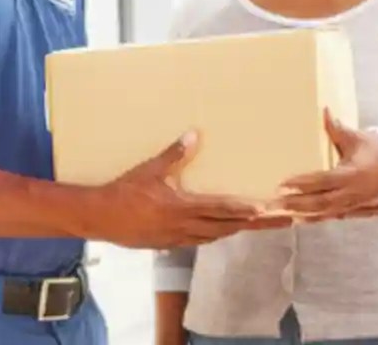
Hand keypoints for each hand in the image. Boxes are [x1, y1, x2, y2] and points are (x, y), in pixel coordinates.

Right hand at [88, 132, 290, 248]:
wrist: (100, 217)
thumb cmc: (124, 192)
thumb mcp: (149, 170)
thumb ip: (174, 154)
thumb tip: (194, 134)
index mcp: (182, 208)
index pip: (221, 210)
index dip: (245, 211)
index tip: (266, 210)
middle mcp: (184, 226)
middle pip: (226, 227)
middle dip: (252, 224)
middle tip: (277, 221)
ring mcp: (177, 238)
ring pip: (214, 236)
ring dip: (235, 229)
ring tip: (255, 224)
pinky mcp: (168, 244)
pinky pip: (198, 241)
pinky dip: (214, 235)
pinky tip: (219, 231)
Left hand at [272, 109, 377, 222]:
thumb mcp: (357, 138)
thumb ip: (337, 128)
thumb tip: (324, 111)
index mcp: (350, 175)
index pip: (321, 181)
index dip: (302, 184)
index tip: (283, 184)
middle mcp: (349, 193)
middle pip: (318, 203)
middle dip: (296, 204)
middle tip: (275, 203)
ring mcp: (351, 205)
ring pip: (323, 213)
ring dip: (302, 214)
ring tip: (281, 213)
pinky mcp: (352, 210)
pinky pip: (330, 216)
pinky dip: (314, 218)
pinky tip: (299, 219)